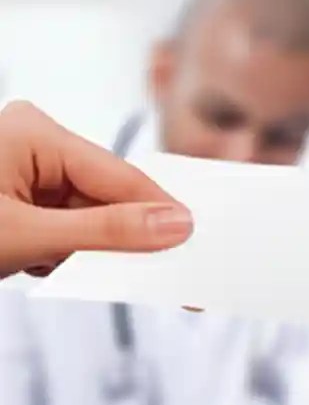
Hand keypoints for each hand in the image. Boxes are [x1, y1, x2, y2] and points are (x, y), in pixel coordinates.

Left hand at [0, 101, 192, 277]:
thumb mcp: (25, 234)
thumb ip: (103, 231)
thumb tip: (172, 223)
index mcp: (36, 134)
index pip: (118, 175)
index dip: (158, 211)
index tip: (193, 240)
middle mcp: (34, 144)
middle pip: (105, 195)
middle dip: (116, 236)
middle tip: (152, 269)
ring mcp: (25, 171)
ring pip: (86, 214)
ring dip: (85, 248)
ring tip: (73, 270)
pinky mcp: (18, 198)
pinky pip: (65, 222)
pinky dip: (64, 250)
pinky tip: (48, 265)